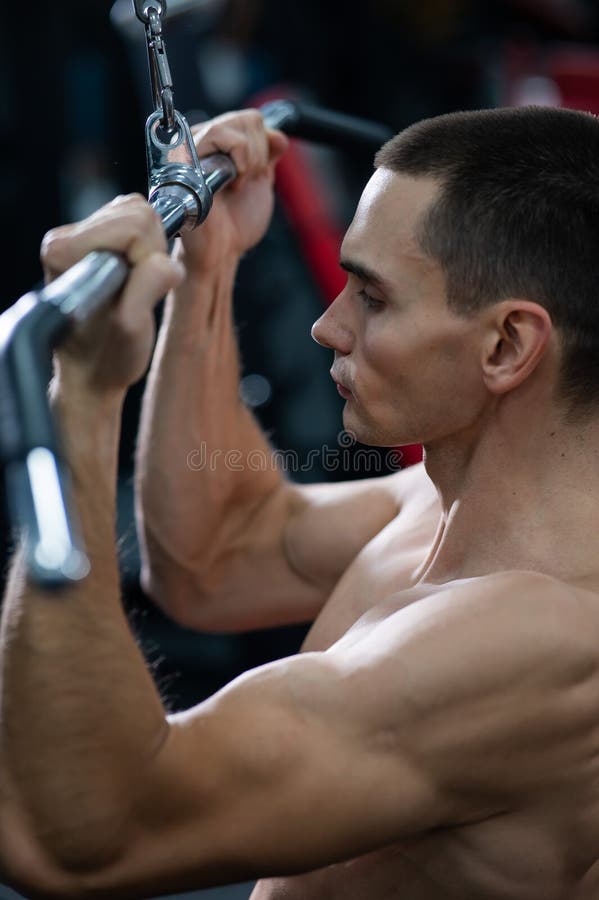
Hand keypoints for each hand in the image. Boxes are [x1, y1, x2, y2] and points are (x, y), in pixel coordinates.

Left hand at [41, 194, 184, 398]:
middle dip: (151, 250)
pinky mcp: (95, 237)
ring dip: (150, 250)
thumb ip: (146, 290)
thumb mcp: (130, 331)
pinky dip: (146, 249)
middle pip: (138, 211)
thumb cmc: (105, 356)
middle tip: (140, 287)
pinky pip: (137, 222)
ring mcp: (81, 234)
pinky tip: (133, 277)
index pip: (134, 224)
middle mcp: (66, 236)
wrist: (92, 370)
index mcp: (65, 252)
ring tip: (136, 285)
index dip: (149, 258)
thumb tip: (167, 266)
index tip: (139, 290)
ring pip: (140, 212)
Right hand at [178, 109, 288, 273]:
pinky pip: (222, 134)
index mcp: (219, 146)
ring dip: (248, 160)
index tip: (255, 175)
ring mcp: (195, 145)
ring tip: (235, 185)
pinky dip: (238, 161)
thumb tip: (279, 135)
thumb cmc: (235, 226)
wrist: (222, 251)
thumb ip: (267, 157)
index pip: (252, 120)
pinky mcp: (188, 153)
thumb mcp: (260, 184)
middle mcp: (205, 141)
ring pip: (238, 123)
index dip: (264, 146)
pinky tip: (228, 185)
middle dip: (258, 154)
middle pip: (249, 117)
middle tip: (244, 182)